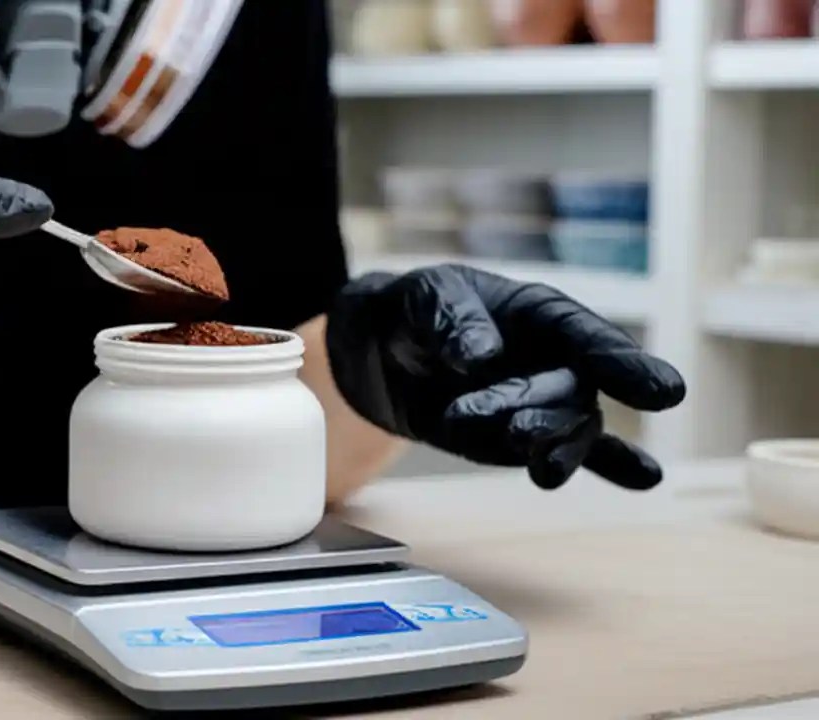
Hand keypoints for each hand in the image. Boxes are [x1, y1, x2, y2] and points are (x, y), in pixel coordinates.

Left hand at [326, 264, 685, 489]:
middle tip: (475, 415)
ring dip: (549, 447)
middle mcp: (554, 358)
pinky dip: (609, 468)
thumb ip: (450, 321)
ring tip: (531, 461)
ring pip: (568, 432)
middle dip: (534, 410)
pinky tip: (646, 479)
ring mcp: (541, 404)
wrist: (376, 352)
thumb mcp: (423, 298)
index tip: (665, 393)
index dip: (624, 364)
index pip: (587, 338)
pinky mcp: (519, 440)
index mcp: (540, 314)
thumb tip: (480, 358)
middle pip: (572, 394)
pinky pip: (571, 454)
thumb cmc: (412, 309)